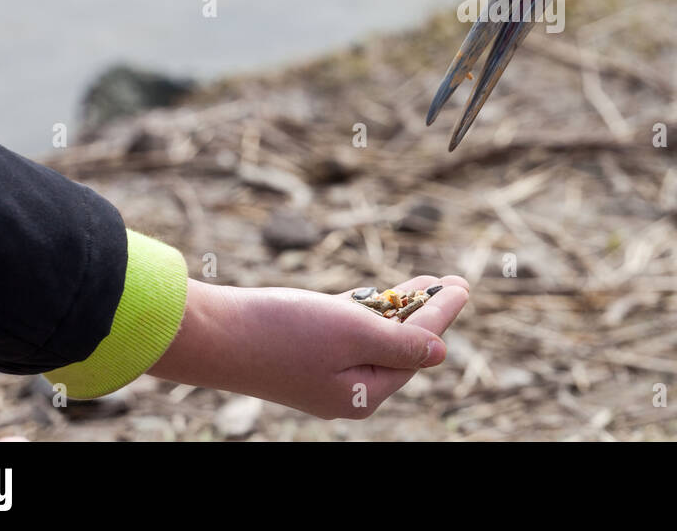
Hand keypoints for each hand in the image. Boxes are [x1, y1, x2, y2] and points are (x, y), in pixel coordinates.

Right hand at [148, 274, 469, 419]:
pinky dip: (370, 309)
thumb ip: (401, 344)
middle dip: (427, 311)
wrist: (214, 332)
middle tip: (455, 281)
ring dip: (402, 306)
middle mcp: (346, 390)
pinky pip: (348, 330)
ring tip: (431, 282)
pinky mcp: (304, 351)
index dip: (441, 315)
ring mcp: (324, 372)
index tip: (462, 287)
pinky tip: (386, 294)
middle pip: (400, 346)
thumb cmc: (285, 332)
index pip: (415, 351)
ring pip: (375, 335)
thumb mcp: (354, 333)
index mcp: (362, 394)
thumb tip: (440, 354)